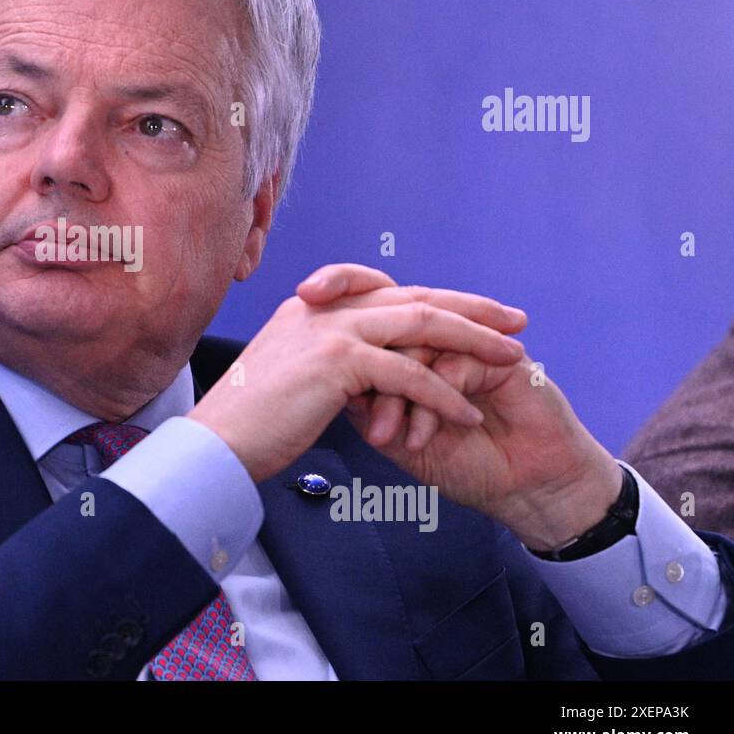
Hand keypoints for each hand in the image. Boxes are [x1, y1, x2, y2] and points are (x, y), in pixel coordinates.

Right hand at [188, 271, 526, 484]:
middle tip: (515, 320)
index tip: (477, 311)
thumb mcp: (293, 378)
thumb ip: (327, 365)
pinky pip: (407, 374)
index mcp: (314, 309)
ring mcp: (330, 330)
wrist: (218, 444)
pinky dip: (442, 394)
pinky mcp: (336, 362)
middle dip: (472, 309)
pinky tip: (467, 414)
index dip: (438, 299)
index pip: (389, 290)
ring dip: (473, 343)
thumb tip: (361, 378)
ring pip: (420, 325)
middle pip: (415, 298)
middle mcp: (324, 309)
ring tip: (512, 361)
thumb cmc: (251, 423)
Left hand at [299, 263, 623, 550]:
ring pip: (420, 345)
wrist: (521, 491)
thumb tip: (322, 381)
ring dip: (397, 394)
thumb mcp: (396, 436)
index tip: (300, 298)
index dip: (336, 288)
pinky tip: (419, 437)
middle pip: (393, 310)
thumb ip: (363, 405)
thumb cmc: (459, 464)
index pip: (368, 301)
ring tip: (381, 437)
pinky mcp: (503, 359)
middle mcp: (437, 337)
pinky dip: (431, 404)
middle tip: (325, 365)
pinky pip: (454, 366)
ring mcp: (470, 344)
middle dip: (358, 337)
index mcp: (407, 343)